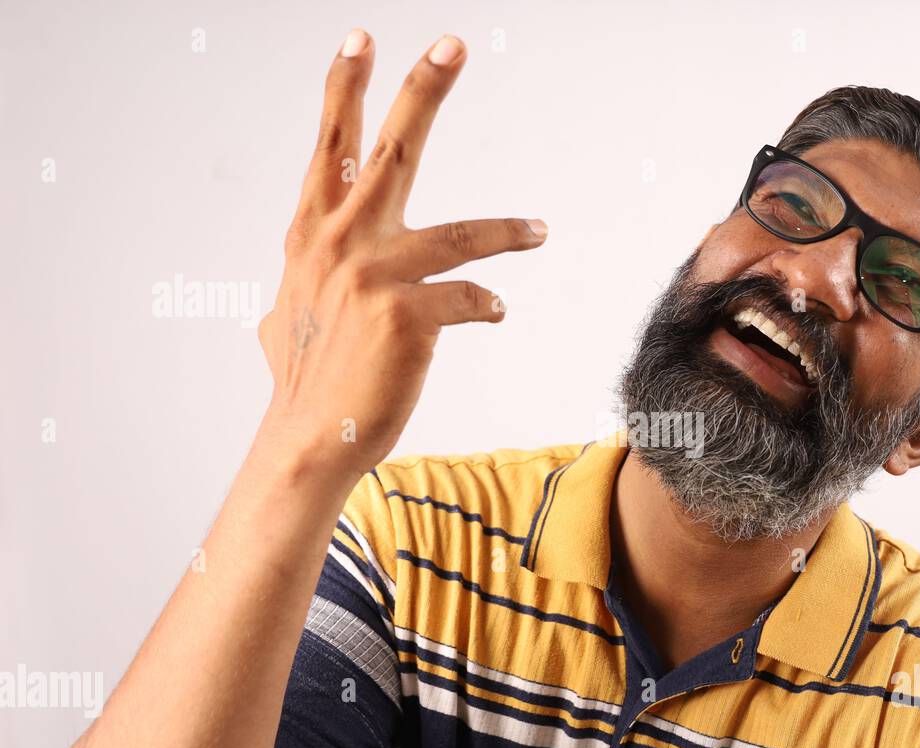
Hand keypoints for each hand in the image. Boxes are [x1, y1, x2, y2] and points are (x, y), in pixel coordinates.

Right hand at [256, 30, 547, 478]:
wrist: (308, 440)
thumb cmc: (305, 379)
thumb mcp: (286, 316)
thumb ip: (301, 287)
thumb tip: (284, 297)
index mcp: (311, 234)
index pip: (330, 149)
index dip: (343, 90)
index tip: (361, 38)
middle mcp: (338, 243)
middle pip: (387, 151)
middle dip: (421, 92)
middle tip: (453, 43)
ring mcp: (371, 277)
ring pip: (458, 234)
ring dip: (506, 231)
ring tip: (538, 231)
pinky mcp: (405, 317)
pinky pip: (468, 299)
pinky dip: (486, 306)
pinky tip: (493, 315)